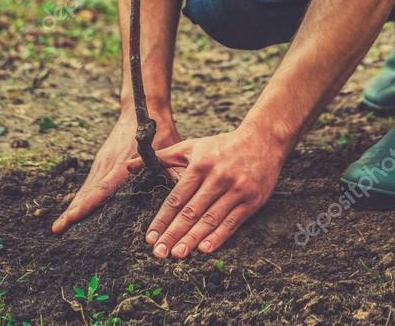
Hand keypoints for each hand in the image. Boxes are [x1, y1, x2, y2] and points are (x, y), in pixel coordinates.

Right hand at [51, 109, 179, 233]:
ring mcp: (103, 161)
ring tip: (60, 226)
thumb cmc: (159, 128)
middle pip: (88, 191)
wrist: (142, 106)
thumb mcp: (170, 148)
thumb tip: (184, 191)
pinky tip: (75, 208)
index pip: (103, 189)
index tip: (72, 217)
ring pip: (86, 187)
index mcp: (122, 163)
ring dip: (74, 205)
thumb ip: (174, 170)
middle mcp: (108, 164)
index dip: (87, 204)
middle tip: (57, 230)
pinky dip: (81, 195)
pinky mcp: (102, 161)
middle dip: (73, 211)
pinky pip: (90, 182)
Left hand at [128, 122, 287, 257]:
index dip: (162, 219)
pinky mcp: (251, 200)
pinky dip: (218, 237)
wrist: (263, 140)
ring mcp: (236, 190)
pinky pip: (232, 222)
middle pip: (191, 211)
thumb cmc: (223, 145)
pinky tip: (204, 249)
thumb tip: (130, 164)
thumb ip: (164, 156)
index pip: (177, 197)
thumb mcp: (194, 146)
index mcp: (201, 164)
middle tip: (159, 252)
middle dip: (173, 234)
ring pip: (210, 219)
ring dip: (192, 239)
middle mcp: (217, 177)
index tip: (150, 237)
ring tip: (177, 254)